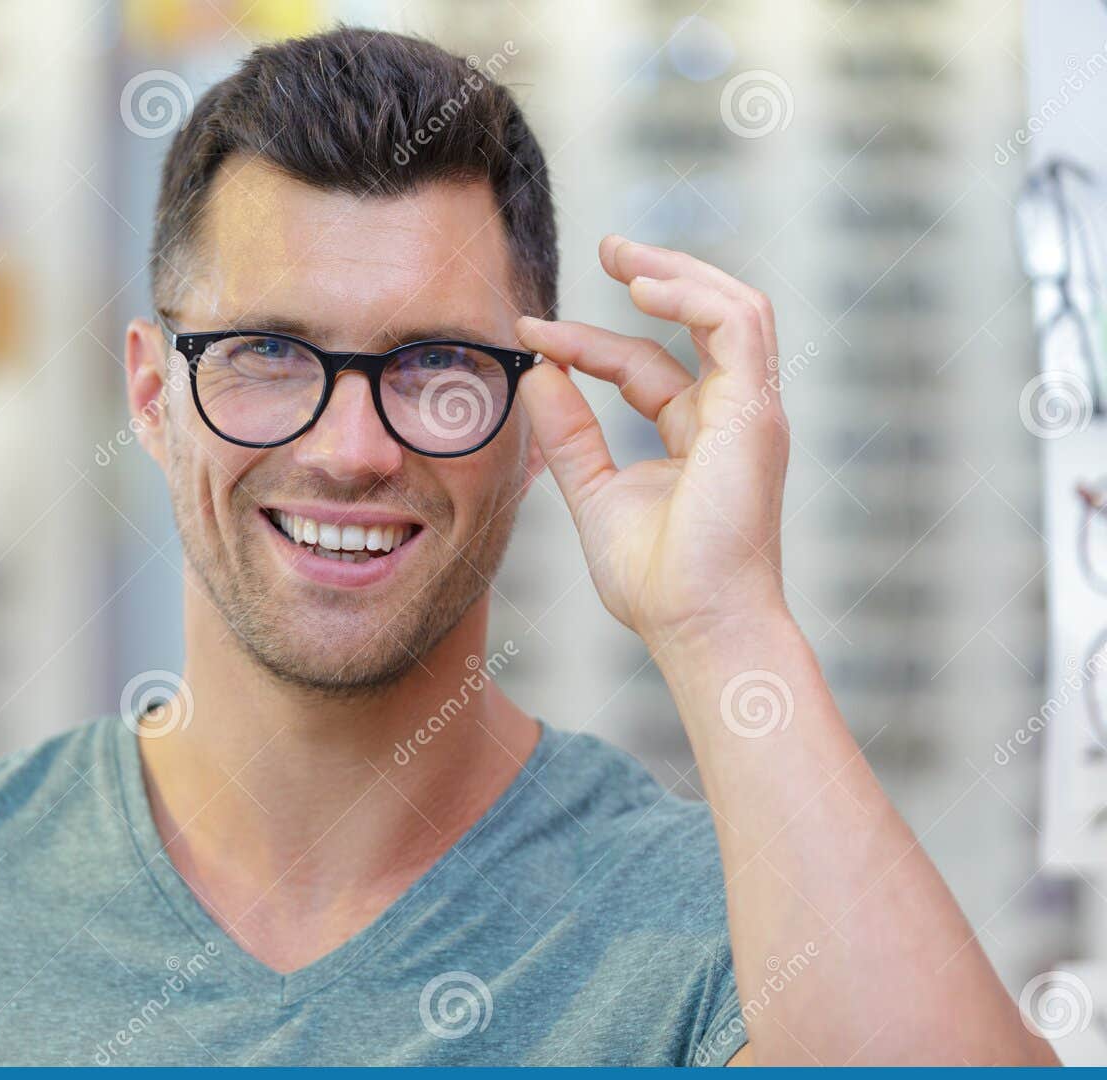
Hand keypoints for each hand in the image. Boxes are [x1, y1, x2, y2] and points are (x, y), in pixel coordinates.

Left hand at [515, 235, 791, 649]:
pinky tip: (642, 287)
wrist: (696, 624)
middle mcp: (732, 416)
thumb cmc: (655, 582)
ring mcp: (751, 412)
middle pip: (702, 322)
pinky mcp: (756, 411)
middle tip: (605, 248)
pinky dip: (691, 296)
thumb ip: (568, 433)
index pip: (644, 367)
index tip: (528, 334)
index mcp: (698, 436)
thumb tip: (537, 375)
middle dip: (657, 277)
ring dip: (677, 272)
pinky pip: (736, 324)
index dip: (587, 344)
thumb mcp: (593, 492)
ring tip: (622, 254)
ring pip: (733, 308)